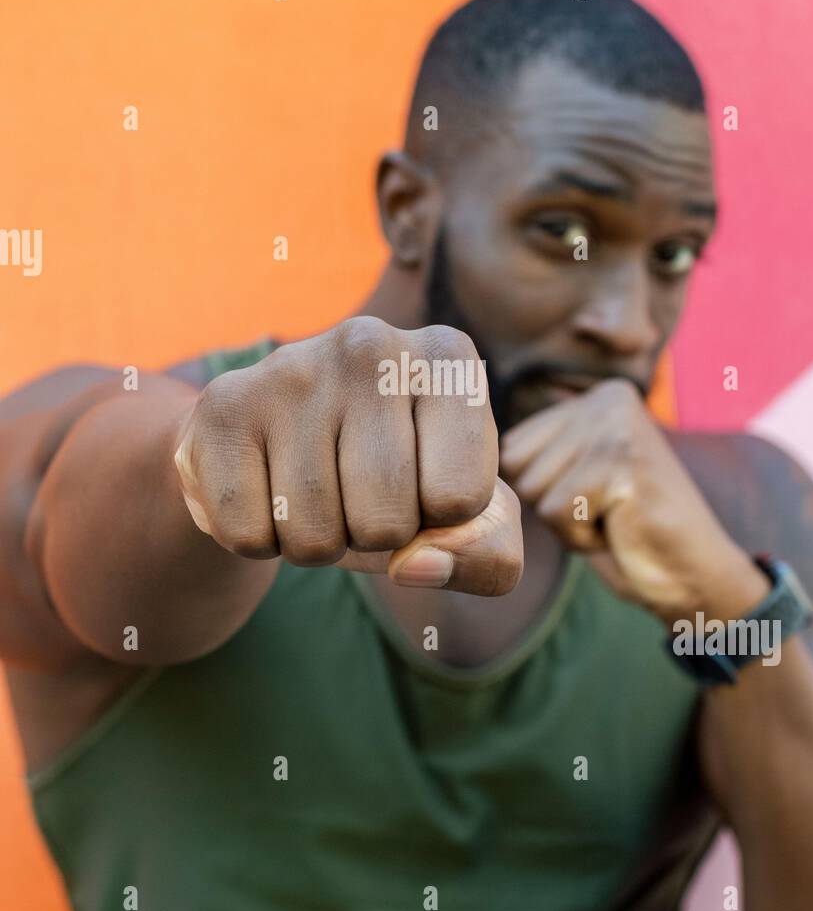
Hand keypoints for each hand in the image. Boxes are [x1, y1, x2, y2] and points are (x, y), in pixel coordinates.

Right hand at [173, 317, 522, 595]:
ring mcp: (291, 368)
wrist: (280, 447)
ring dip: (316, 543)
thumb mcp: (468, 520)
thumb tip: (415, 567)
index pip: (461, 500)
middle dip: (375, 538)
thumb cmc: (396, 481)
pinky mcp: (224, 404)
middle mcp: (372, 343)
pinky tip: (266, 488)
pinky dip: (258, 540)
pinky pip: (247, 533)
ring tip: (315, 491)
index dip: (439, 521)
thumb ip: (490, 557)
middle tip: (359, 494)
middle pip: (388, 522)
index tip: (421, 483)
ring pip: (314, 536)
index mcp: (448, 358)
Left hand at [499, 380, 766, 625]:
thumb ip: (541, 450)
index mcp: (599, 396)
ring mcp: (617, 428)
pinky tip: (623, 529)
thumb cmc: (627, 533)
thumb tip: (466, 446)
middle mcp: (608, 400)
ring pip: (535, 490)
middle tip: (609, 511)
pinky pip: (557, 512)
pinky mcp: (622, 464)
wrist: (692, 577)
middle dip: (553, 506)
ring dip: (568, 523)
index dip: (545, 490)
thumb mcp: (579, 475)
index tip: (595, 497)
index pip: (513, 447)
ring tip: (617, 518)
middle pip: (519, 467)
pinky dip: (581, 537)